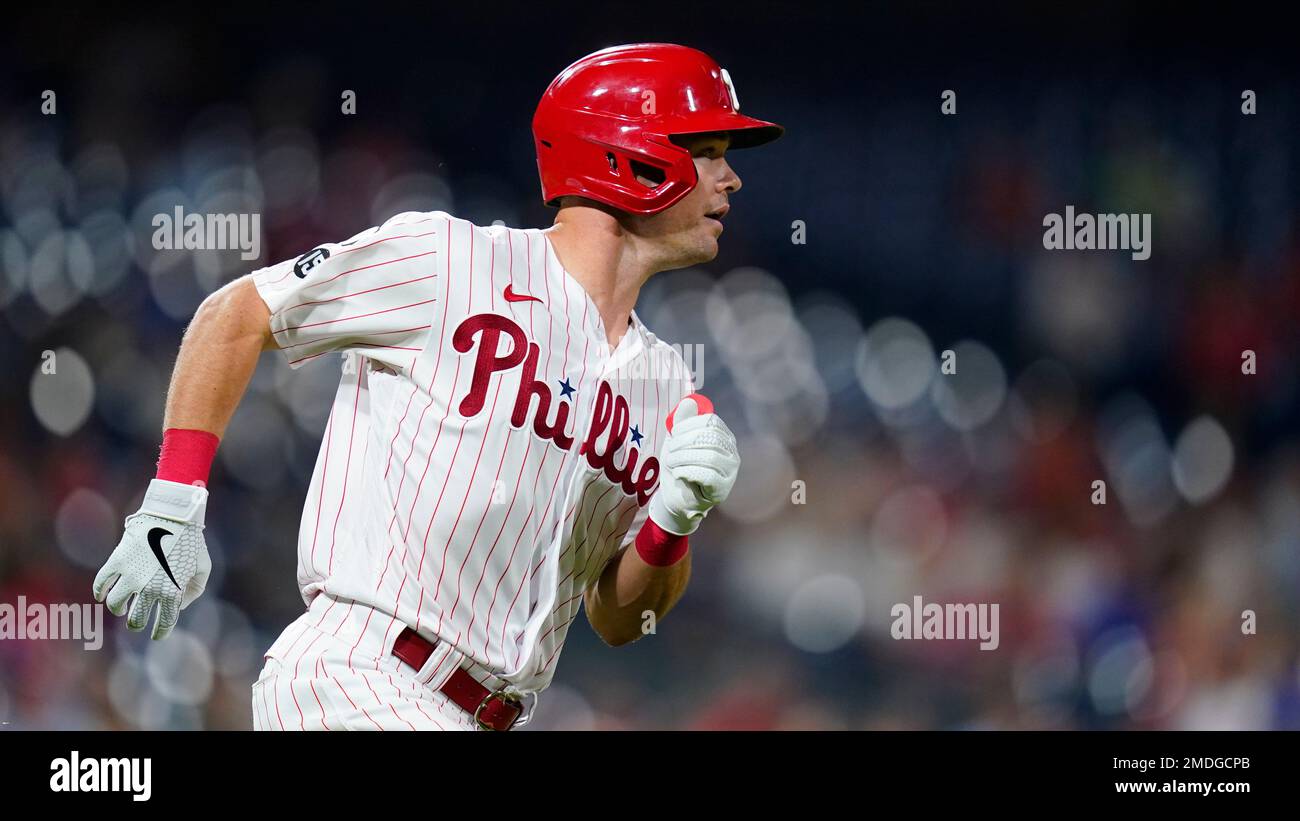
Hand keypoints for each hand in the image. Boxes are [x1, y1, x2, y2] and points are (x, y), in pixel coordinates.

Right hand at [93, 479, 212, 639]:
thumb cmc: (191, 541)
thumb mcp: (203, 568)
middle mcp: (149, 589)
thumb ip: (194, 591)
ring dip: (118, 608)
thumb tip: (178, 607)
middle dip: (137, 624)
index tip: (158, 634)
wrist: (173, 515)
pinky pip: (101, 584)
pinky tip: (103, 594)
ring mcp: (131, 576)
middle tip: (137, 621)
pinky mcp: (117, 561)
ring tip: (122, 607)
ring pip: (115, 604)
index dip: (160, 632)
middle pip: (136, 620)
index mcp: (172, 592)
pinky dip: (100, 592)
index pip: (164, 623)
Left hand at [649, 394, 739, 535]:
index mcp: (723, 436)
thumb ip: (682, 421)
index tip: (674, 433)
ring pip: (709, 456)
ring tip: (672, 463)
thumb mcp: (676, 440)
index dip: (689, 425)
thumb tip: (688, 401)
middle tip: (670, 452)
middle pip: (709, 437)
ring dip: (684, 458)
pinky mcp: (723, 488)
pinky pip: (708, 475)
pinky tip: (680, 474)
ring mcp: (730, 471)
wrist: (676, 497)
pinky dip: (689, 472)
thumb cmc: (679, 465)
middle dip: (684, 443)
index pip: (711, 421)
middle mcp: (731, 451)